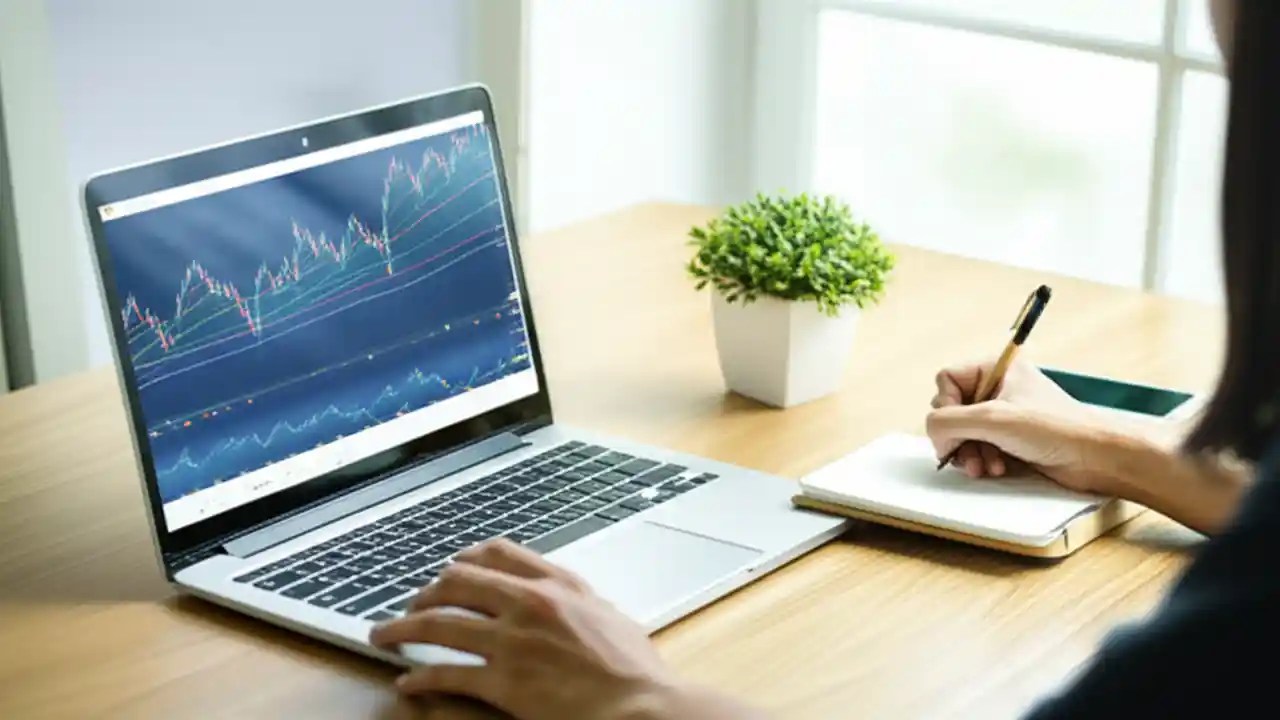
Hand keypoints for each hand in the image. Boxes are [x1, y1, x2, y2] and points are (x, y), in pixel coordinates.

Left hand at [369, 539, 757, 719]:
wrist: (642, 707)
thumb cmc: (636, 672)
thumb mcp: (612, 617)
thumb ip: (582, 602)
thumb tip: (572, 598)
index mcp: (558, 585)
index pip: (500, 554)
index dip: (467, 558)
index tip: (452, 565)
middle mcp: (529, 604)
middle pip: (459, 582)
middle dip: (426, 591)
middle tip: (412, 603)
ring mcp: (512, 642)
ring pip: (439, 623)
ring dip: (403, 627)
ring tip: (383, 634)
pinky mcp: (502, 681)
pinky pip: (446, 673)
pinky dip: (421, 676)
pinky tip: (408, 680)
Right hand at [927, 358, 1108, 492]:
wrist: (1096, 457)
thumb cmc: (1055, 428)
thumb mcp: (994, 419)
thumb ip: (950, 421)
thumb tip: (931, 432)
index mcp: (996, 368)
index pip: (947, 380)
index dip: (945, 406)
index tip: (956, 427)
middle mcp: (998, 387)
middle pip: (952, 409)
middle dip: (958, 436)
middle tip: (966, 454)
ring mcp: (1004, 413)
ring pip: (963, 431)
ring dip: (968, 452)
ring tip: (983, 467)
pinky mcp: (1011, 438)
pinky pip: (978, 446)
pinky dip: (981, 459)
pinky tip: (995, 469)